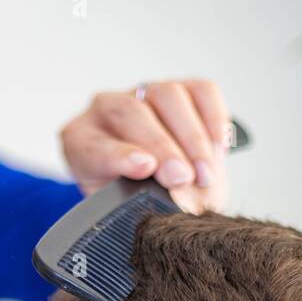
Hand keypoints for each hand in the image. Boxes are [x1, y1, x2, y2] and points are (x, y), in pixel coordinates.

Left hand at [60, 79, 232, 212]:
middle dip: (162, 147)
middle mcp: (108, 109)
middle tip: (182, 178)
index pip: (94, 143)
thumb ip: (134, 205)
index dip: (119, 156)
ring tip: (205, 174)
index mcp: (81, 141)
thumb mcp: (123, 210)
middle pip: (132, 113)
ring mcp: (146, 93)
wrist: (158, 188)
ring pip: (168, 96)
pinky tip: (219, 149)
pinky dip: (214, 119)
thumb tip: (168, 204)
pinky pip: (201, 92)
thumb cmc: (133, 199)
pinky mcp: (182, 89)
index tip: (144, 169)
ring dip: (192, 138)